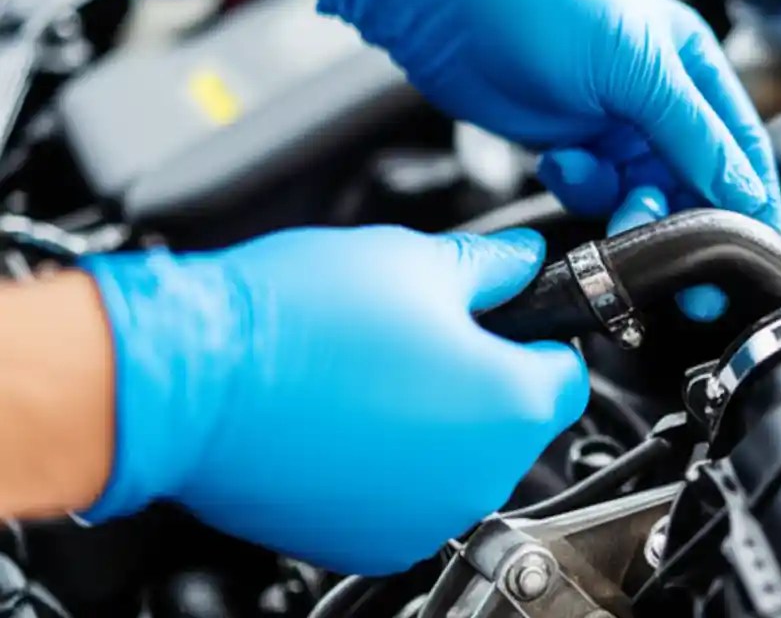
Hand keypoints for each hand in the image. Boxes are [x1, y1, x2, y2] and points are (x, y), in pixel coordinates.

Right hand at [79, 227, 587, 574]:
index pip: (567, 373)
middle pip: (514, 420)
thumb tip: (523, 263)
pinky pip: (408, 496)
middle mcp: (479, 477)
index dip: (538, 337)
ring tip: (372, 373)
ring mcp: (424, 518)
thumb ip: (493, 265)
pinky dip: (392, 464)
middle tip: (421, 336)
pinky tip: (346, 418)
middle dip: (482, 377)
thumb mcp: (418, 260)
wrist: (190, 379)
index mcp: (509, 405)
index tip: (507, 323)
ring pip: (460, 460)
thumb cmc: (296, 321)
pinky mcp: (369, 542)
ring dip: (436, 422)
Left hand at [318, 0, 780, 315]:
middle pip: (693, 181)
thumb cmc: (545, 2)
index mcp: (691, 65)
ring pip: (642, 195)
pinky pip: (593, 191)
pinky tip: (558, 160)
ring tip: (611, 208)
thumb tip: (745, 193)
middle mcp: (658, 97)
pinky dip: (580, 186)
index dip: (754, 200)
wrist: (444, 1)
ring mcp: (611, 123)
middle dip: (686, 223)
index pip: (741, 145)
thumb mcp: (637, 69)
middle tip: (689, 280)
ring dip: (629, 211)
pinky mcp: (568, 145)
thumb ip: (694, 137)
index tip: (761, 252)